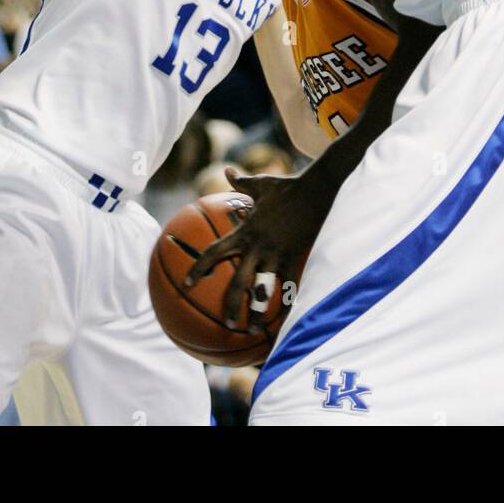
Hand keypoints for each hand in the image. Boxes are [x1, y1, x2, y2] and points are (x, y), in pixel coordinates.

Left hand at [184, 166, 329, 326]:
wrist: (316, 189)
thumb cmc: (287, 186)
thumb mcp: (260, 184)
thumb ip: (240, 182)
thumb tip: (226, 171)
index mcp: (245, 231)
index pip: (214, 252)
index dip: (199, 269)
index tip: (187, 284)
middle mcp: (258, 246)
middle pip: (238, 281)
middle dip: (230, 304)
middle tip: (225, 322)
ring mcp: (277, 254)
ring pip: (264, 289)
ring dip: (258, 311)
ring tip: (255, 331)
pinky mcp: (295, 257)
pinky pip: (290, 284)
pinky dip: (288, 302)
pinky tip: (286, 319)